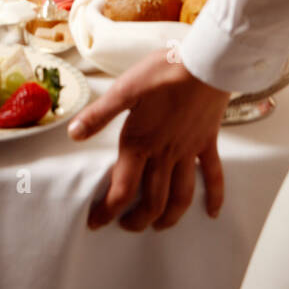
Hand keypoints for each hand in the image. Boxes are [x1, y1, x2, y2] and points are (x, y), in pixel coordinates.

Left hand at [68, 50, 229, 230]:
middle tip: (125, 226)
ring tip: (160, 226)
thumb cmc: (162, 72)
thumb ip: (99, 114)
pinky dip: (214, 196)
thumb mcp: (124, 89)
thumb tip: (73, 134)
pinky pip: (212, 175)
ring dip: (170, 216)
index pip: (122, 189)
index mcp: (140, 142)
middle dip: (138, 220)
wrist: (204, 62)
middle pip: (152, 201)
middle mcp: (165, 154)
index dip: (108, 210)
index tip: (96, 222)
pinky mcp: (207, 142)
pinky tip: (212, 212)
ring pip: (181, 195)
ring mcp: (188, 151)